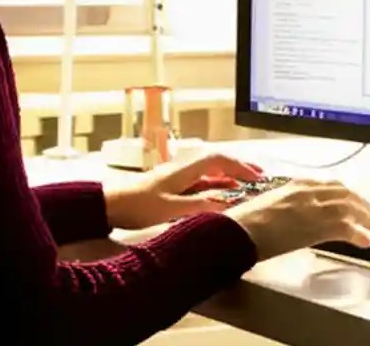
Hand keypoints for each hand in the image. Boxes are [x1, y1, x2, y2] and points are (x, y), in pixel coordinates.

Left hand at [104, 154, 261, 229]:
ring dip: (229, 176)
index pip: (219, 160)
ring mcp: (177, 178)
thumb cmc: (138, 205)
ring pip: (210, 172)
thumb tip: (228, 204)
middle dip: (239, 167)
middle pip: (217, 162)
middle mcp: (183, 169)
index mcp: (184, 170)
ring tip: (247, 184)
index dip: (240, 166)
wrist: (109, 205)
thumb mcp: (171, 209)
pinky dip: (217, 185)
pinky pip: (201, 182)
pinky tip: (222, 194)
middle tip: (260, 176)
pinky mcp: (172, 187)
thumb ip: (200, 206)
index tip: (258, 176)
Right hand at [225, 178, 369, 259]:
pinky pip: (345, 228)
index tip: (359, 202)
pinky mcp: (315, 225)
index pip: (332, 185)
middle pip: (346, 193)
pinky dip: (358, 234)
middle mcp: (308, 191)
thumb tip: (305, 215)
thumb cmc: (247, 222)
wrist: (237, 232)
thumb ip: (293, 204)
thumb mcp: (272, 203)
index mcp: (297, 183)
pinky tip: (366, 242)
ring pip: (350, 208)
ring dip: (368, 219)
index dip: (350, 194)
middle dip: (365, 205)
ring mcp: (313, 207)